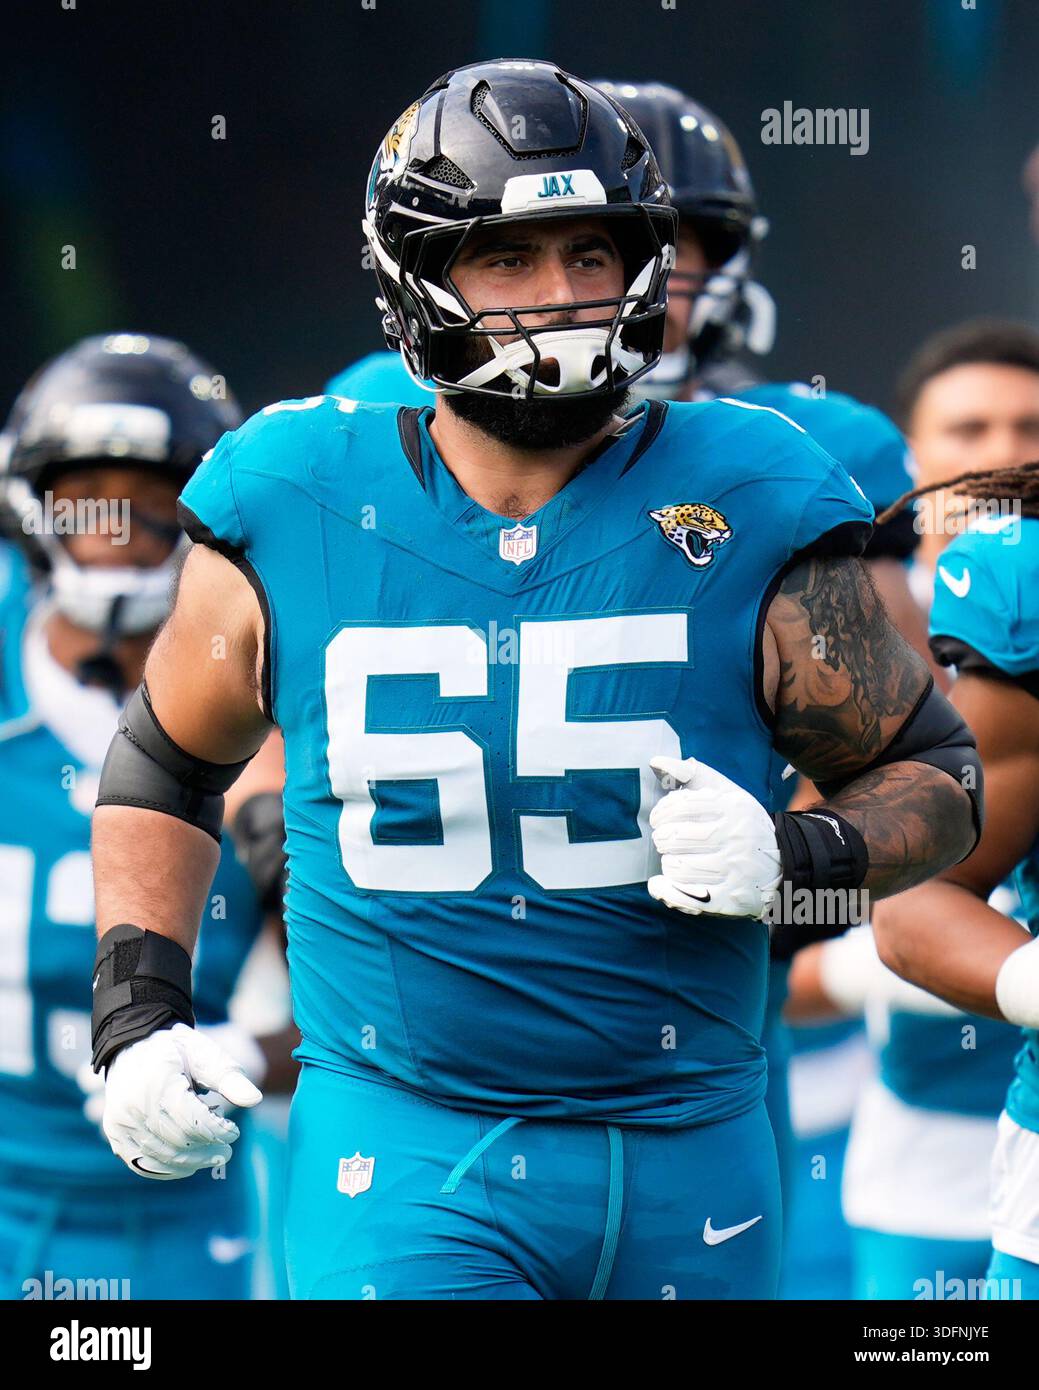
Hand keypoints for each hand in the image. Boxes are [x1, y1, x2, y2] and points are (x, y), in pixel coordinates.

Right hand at [81, 1022, 262, 1179]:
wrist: (134, 1045)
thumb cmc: (175, 1050)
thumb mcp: (205, 1053)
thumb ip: (229, 1077)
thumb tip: (255, 1100)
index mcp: (157, 1083)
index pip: (192, 1121)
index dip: (218, 1131)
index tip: (235, 1131)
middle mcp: (133, 1106)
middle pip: (178, 1142)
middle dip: (208, 1149)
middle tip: (227, 1150)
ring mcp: (120, 1123)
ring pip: (161, 1157)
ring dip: (192, 1162)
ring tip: (213, 1157)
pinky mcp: (116, 1135)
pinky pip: (143, 1164)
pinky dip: (168, 1170)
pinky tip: (188, 1165)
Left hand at [647, 755, 781, 919]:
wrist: (783, 860)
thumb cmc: (740, 822)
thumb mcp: (724, 791)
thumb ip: (689, 773)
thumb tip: (655, 762)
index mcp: (732, 807)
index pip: (680, 806)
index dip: (661, 813)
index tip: (659, 819)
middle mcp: (735, 837)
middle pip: (675, 838)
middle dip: (663, 838)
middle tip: (666, 840)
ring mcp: (733, 870)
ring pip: (677, 866)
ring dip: (668, 862)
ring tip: (675, 858)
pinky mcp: (729, 898)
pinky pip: (686, 896)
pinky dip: (666, 891)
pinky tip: (659, 884)